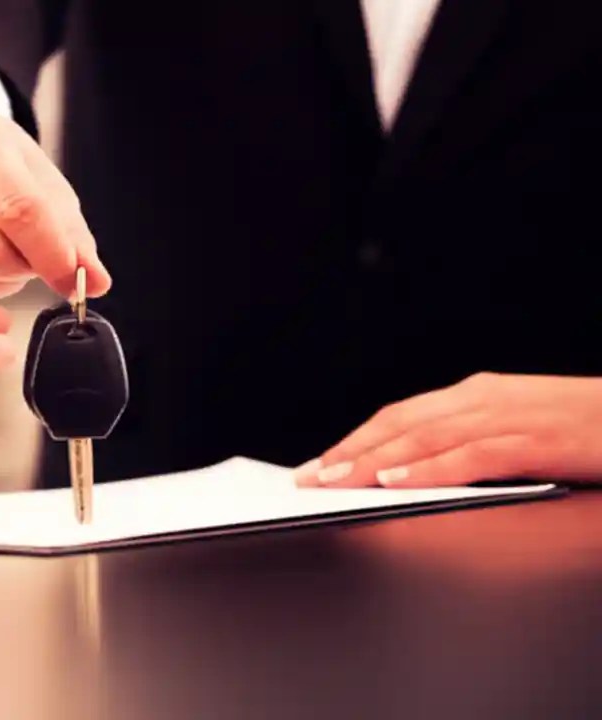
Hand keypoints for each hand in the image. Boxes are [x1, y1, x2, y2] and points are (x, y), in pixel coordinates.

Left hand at [293, 372, 601, 487]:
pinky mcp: (533, 441)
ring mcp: (508, 417)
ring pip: (423, 438)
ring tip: (334, 480)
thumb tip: (419, 468)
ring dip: (373, 461)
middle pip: (401, 423)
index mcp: (478, 394)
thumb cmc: (586, 427)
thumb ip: (472, 441)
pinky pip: (468, 457)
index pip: (401, 415)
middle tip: (309, 477)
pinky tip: (395, 481)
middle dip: (350, 451)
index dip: (356, 439)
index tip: (320, 463)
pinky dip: (427, 468)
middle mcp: (484, 399)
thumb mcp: (520, 427)